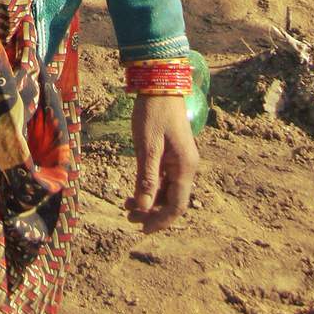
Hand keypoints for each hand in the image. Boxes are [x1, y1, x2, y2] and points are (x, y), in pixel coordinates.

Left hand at [124, 95, 198, 231]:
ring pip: (168, 190)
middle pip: (173, 200)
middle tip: (128, 216)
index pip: (177, 205)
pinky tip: (135, 190)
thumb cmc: (153, 113)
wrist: (159, 84)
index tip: (142, 229)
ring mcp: (181, 160)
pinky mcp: (173, 153)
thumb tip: (145, 209)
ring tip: (127, 205)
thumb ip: (147, 178)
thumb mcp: (147, 147)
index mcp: (185, 167)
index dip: (161, 221)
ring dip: (150, 201)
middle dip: (152, 212)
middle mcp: (187, 166)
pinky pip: (165, 178)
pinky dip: (151, 187)